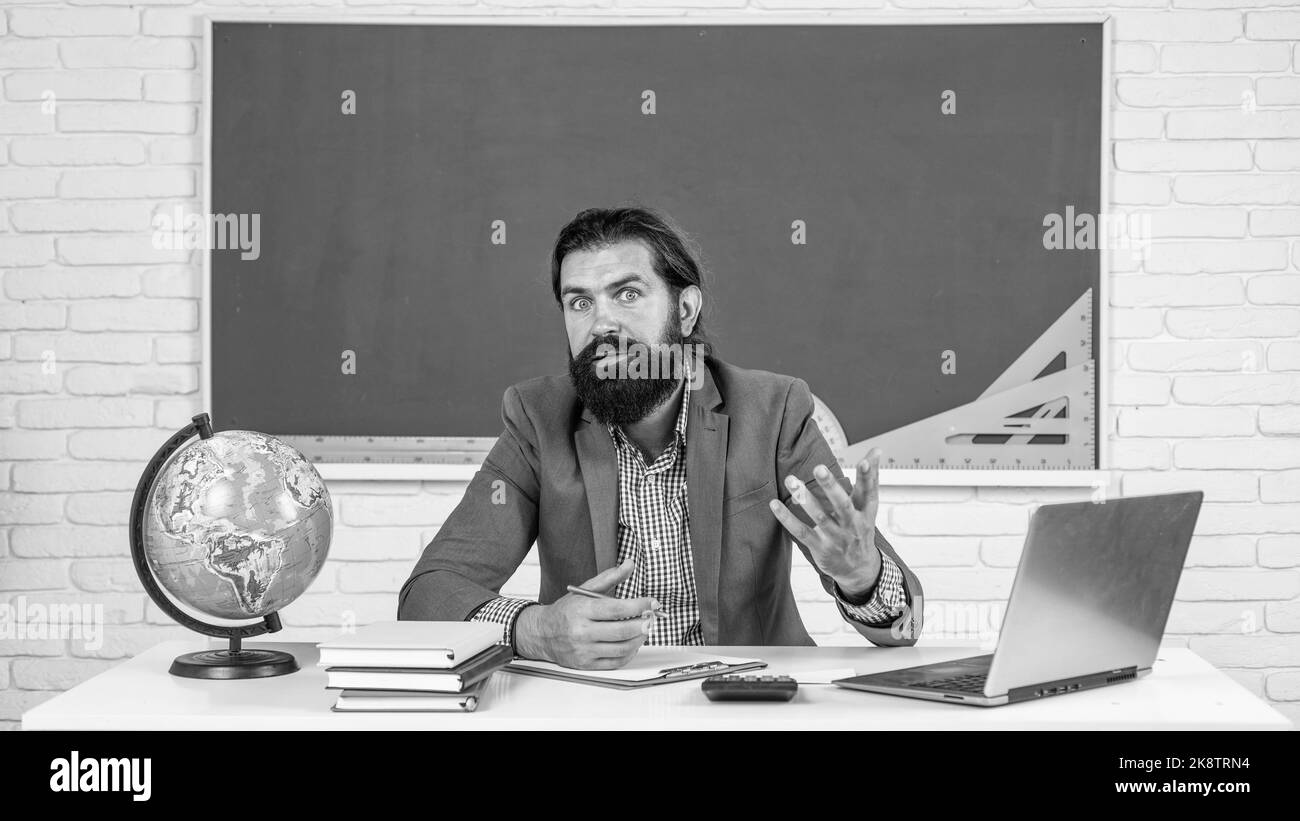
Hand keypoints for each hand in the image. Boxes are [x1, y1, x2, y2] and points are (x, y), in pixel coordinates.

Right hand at [514, 557, 655, 669]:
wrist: (541, 634)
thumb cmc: (566, 611)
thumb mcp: (584, 590)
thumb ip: (609, 577)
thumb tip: (630, 564)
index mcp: (582, 610)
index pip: (616, 609)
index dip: (639, 606)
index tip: (653, 603)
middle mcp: (582, 632)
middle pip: (622, 631)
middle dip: (643, 624)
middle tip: (653, 617)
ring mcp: (584, 650)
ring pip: (621, 648)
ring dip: (639, 639)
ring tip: (645, 629)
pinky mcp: (586, 664)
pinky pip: (615, 662)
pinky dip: (629, 653)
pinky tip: (633, 643)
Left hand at [768, 448, 883, 599]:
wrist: (859, 569)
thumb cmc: (861, 529)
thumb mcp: (868, 506)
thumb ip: (870, 477)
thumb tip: (876, 450)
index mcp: (865, 511)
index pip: (868, 492)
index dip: (868, 477)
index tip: (864, 461)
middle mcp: (852, 524)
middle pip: (842, 505)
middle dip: (831, 486)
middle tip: (819, 468)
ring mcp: (836, 537)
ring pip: (819, 517)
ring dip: (805, 498)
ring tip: (791, 480)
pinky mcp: (820, 547)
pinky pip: (801, 532)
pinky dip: (787, 519)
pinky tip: (775, 504)